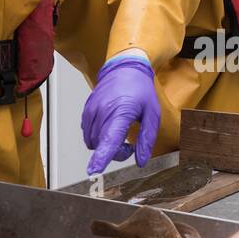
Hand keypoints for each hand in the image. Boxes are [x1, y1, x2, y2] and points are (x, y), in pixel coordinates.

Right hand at [82, 57, 160, 174]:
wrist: (124, 68)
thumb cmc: (140, 89)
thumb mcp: (152, 114)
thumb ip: (147, 139)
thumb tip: (141, 161)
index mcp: (120, 112)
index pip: (109, 139)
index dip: (102, 156)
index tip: (94, 169)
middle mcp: (102, 111)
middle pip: (101, 145)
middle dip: (114, 152)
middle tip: (129, 146)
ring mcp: (92, 110)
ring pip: (92, 141)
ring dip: (105, 145)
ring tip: (119, 135)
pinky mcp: (86, 110)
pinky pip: (88, 133)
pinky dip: (97, 137)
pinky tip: (109, 128)